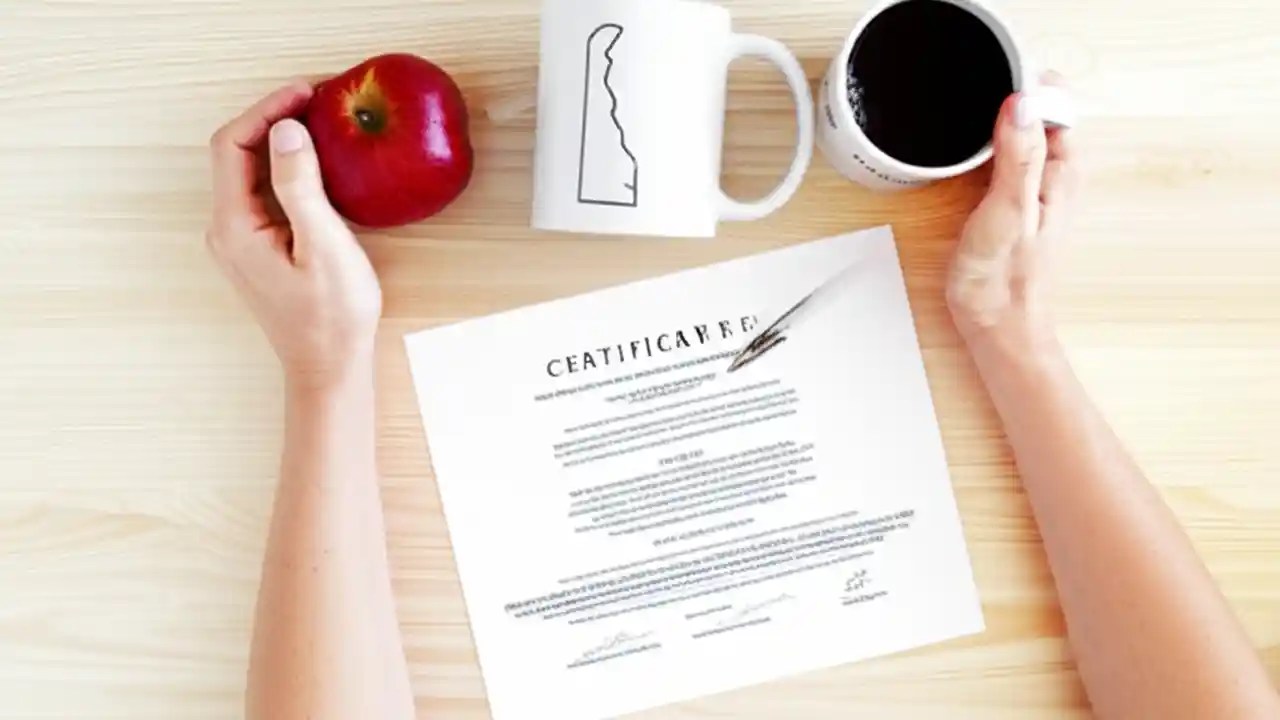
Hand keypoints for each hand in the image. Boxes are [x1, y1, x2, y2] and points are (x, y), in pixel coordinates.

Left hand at [206, 82, 382, 390]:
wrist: (328, 368)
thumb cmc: (332, 316)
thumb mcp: (324, 246)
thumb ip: (301, 187)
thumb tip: (287, 131)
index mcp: (234, 226)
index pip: (232, 145)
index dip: (266, 110)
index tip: (306, 93)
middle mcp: (226, 230)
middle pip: (236, 153)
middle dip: (272, 118)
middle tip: (317, 99)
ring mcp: (239, 241)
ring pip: (249, 172)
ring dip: (280, 141)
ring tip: (320, 120)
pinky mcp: (257, 248)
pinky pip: (262, 193)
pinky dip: (286, 167)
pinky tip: (316, 162)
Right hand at [948, 73, 1078, 358]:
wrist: (996, 324)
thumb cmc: (1003, 278)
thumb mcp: (1008, 211)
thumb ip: (1017, 156)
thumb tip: (1022, 103)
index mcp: (1062, 170)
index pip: (1055, 102)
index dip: (1025, 89)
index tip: (993, 92)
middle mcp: (1054, 172)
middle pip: (1037, 111)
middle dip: (1008, 99)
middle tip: (972, 106)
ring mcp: (1033, 183)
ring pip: (1019, 130)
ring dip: (993, 122)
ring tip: (965, 125)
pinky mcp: (1011, 196)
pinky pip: (1002, 153)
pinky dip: (984, 144)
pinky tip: (965, 152)